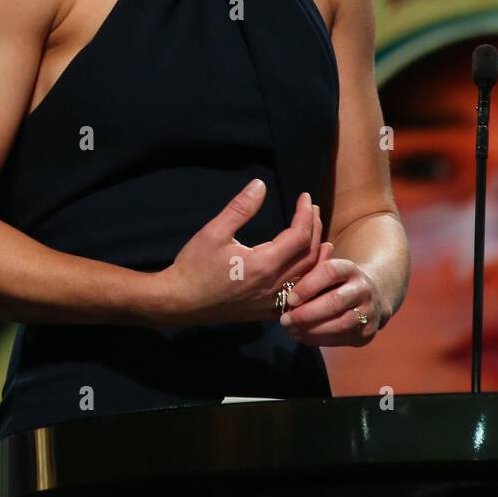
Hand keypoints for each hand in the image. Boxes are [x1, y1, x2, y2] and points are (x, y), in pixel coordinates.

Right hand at [151, 184, 331, 329]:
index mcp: (264, 265)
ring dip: (317, 254)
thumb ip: (240, 208)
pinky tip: (307, 269)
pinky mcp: (265, 312)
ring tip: (319, 235)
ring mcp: (271, 303)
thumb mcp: (214, 232)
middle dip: (315, 229)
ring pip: (307, 278)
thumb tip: (260, 184)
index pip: (300, 236)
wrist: (178, 303)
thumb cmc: (194, 266)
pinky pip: (298, 295)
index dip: (306, 214)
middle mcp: (274, 286)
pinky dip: (308, 278)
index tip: (305, 197)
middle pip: (310, 256)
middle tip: (312, 210)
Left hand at [278, 257, 385, 346]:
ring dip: (312, 330)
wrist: (371, 297)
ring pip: (341, 323)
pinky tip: (303, 337)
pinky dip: (319, 339)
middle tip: (285, 320)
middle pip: (336, 301)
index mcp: (349, 269)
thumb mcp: (326, 273)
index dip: (308, 285)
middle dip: (307, 313)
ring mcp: (369, 311)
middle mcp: (362, 288)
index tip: (290, 299)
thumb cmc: (337, 283)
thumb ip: (308, 276)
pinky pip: (342, 338)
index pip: (330, 272)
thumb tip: (285, 287)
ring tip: (292, 331)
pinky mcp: (368, 332)